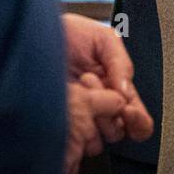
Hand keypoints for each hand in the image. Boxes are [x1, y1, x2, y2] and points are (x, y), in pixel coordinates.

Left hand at [60, 13, 153, 142]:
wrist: (34, 34)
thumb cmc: (69, 33)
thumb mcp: (104, 39)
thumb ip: (121, 63)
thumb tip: (126, 93)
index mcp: (117, 90)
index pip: (138, 120)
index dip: (138, 121)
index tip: (127, 110)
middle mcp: (100, 108)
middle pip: (118, 132)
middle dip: (108, 111)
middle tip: (90, 79)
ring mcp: (78, 117)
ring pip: (95, 140)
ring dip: (88, 115)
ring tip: (75, 85)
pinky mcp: (57, 123)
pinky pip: (70, 139)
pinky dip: (69, 122)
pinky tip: (63, 99)